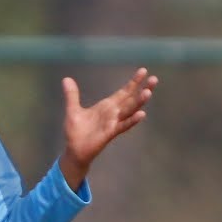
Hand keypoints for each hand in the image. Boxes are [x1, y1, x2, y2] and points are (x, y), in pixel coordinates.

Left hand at [59, 67, 158, 190]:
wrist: (74, 150)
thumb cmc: (76, 132)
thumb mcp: (73, 110)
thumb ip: (72, 95)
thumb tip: (66, 79)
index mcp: (107, 106)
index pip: (124, 92)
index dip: (133, 82)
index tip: (143, 71)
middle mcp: (113, 113)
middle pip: (131, 99)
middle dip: (142, 89)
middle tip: (155, 79)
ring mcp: (113, 123)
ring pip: (129, 111)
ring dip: (139, 102)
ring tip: (148, 92)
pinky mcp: (110, 133)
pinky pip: (123, 125)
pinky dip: (132, 120)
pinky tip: (142, 114)